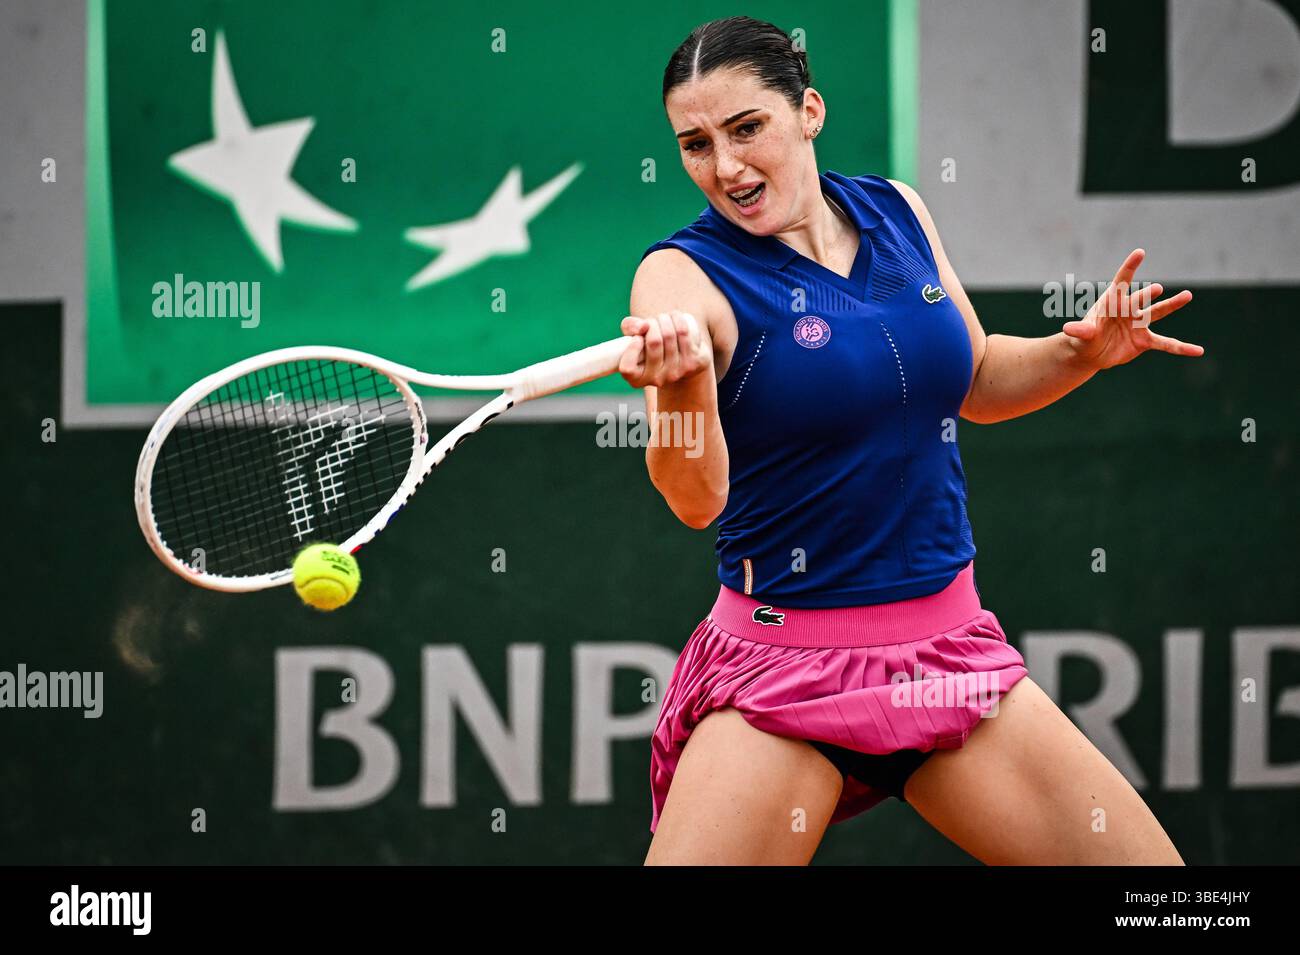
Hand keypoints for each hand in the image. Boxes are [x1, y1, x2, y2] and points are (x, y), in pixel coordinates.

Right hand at [618, 311, 712, 387]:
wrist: (680, 357)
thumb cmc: (650, 344)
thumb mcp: (634, 336)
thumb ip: (630, 327)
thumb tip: (643, 326)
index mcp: (636, 379)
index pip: (628, 368)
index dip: (631, 349)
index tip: (637, 338)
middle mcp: (656, 380)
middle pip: (654, 341)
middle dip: (652, 323)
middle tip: (652, 322)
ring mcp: (676, 373)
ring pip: (670, 334)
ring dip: (665, 318)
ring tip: (664, 318)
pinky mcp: (692, 364)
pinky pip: (684, 332)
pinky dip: (678, 318)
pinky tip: (675, 317)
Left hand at [1061, 249, 1202, 369]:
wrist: (1092, 352)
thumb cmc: (1084, 338)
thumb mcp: (1081, 335)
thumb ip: (1080, 331)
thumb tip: (1069, 328)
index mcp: (1112, 302)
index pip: (1121, 281)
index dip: (1129, 268)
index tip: (1140, 253)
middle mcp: (1129, 309)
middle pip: (1141, 298)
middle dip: (1148, 294)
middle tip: (1157, 289)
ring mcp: (1139, 324)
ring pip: (1158, 312)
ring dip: (1172, 305)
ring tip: (1187, 296)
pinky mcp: (1144, 340)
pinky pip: (1166, 344)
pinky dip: (1181, 348)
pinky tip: (1198, 351)